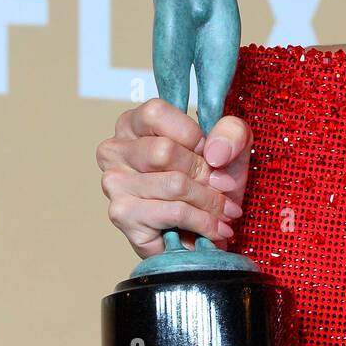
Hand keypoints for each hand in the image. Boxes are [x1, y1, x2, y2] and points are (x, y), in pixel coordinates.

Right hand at [96, 98, 251, 259]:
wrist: (202, 231)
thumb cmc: (208, 181)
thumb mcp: (229, 145)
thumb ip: (231, 132)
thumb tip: (215, 152)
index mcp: (132, 124)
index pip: (155, 114)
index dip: (192, 136)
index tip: (212, 155)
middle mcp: (114, 151)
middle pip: (164, 151)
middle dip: (204, 173)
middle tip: (224, 188)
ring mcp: (114, 185)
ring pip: (173, 185)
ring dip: (210, 202)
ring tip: (225, 212)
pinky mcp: (123, 216)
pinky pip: (174, 213)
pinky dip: (203, 223)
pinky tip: (214, 230)